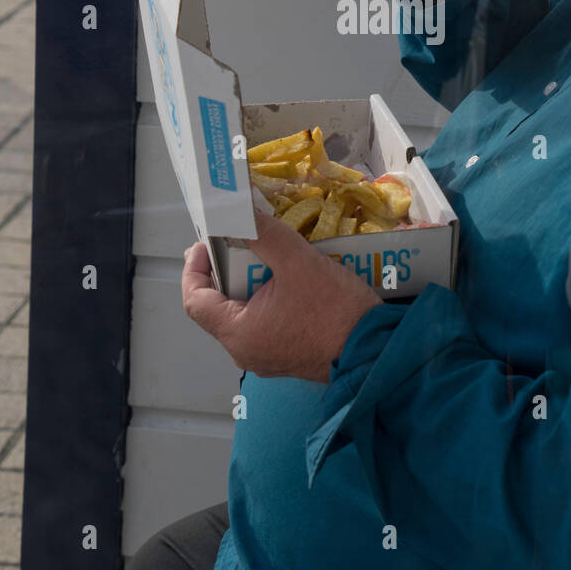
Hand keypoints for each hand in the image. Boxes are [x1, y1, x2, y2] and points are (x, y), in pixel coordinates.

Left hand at [181, 211, 382, 382]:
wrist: (376, 349)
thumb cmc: (335, 309)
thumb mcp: (298, 262)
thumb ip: (263, 234)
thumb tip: (237, 211)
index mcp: (238, 333)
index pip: (195, 300)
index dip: (195, 266)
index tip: (208, 241)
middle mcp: (244, 352)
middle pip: (218, 305)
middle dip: (228, 269)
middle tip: (242, 240)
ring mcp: (266, 358)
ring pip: (243, 314)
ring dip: (249, 282)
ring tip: (269, 255)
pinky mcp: (286, 357)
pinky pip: (264, 324)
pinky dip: (266, 299)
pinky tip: (287, 280)